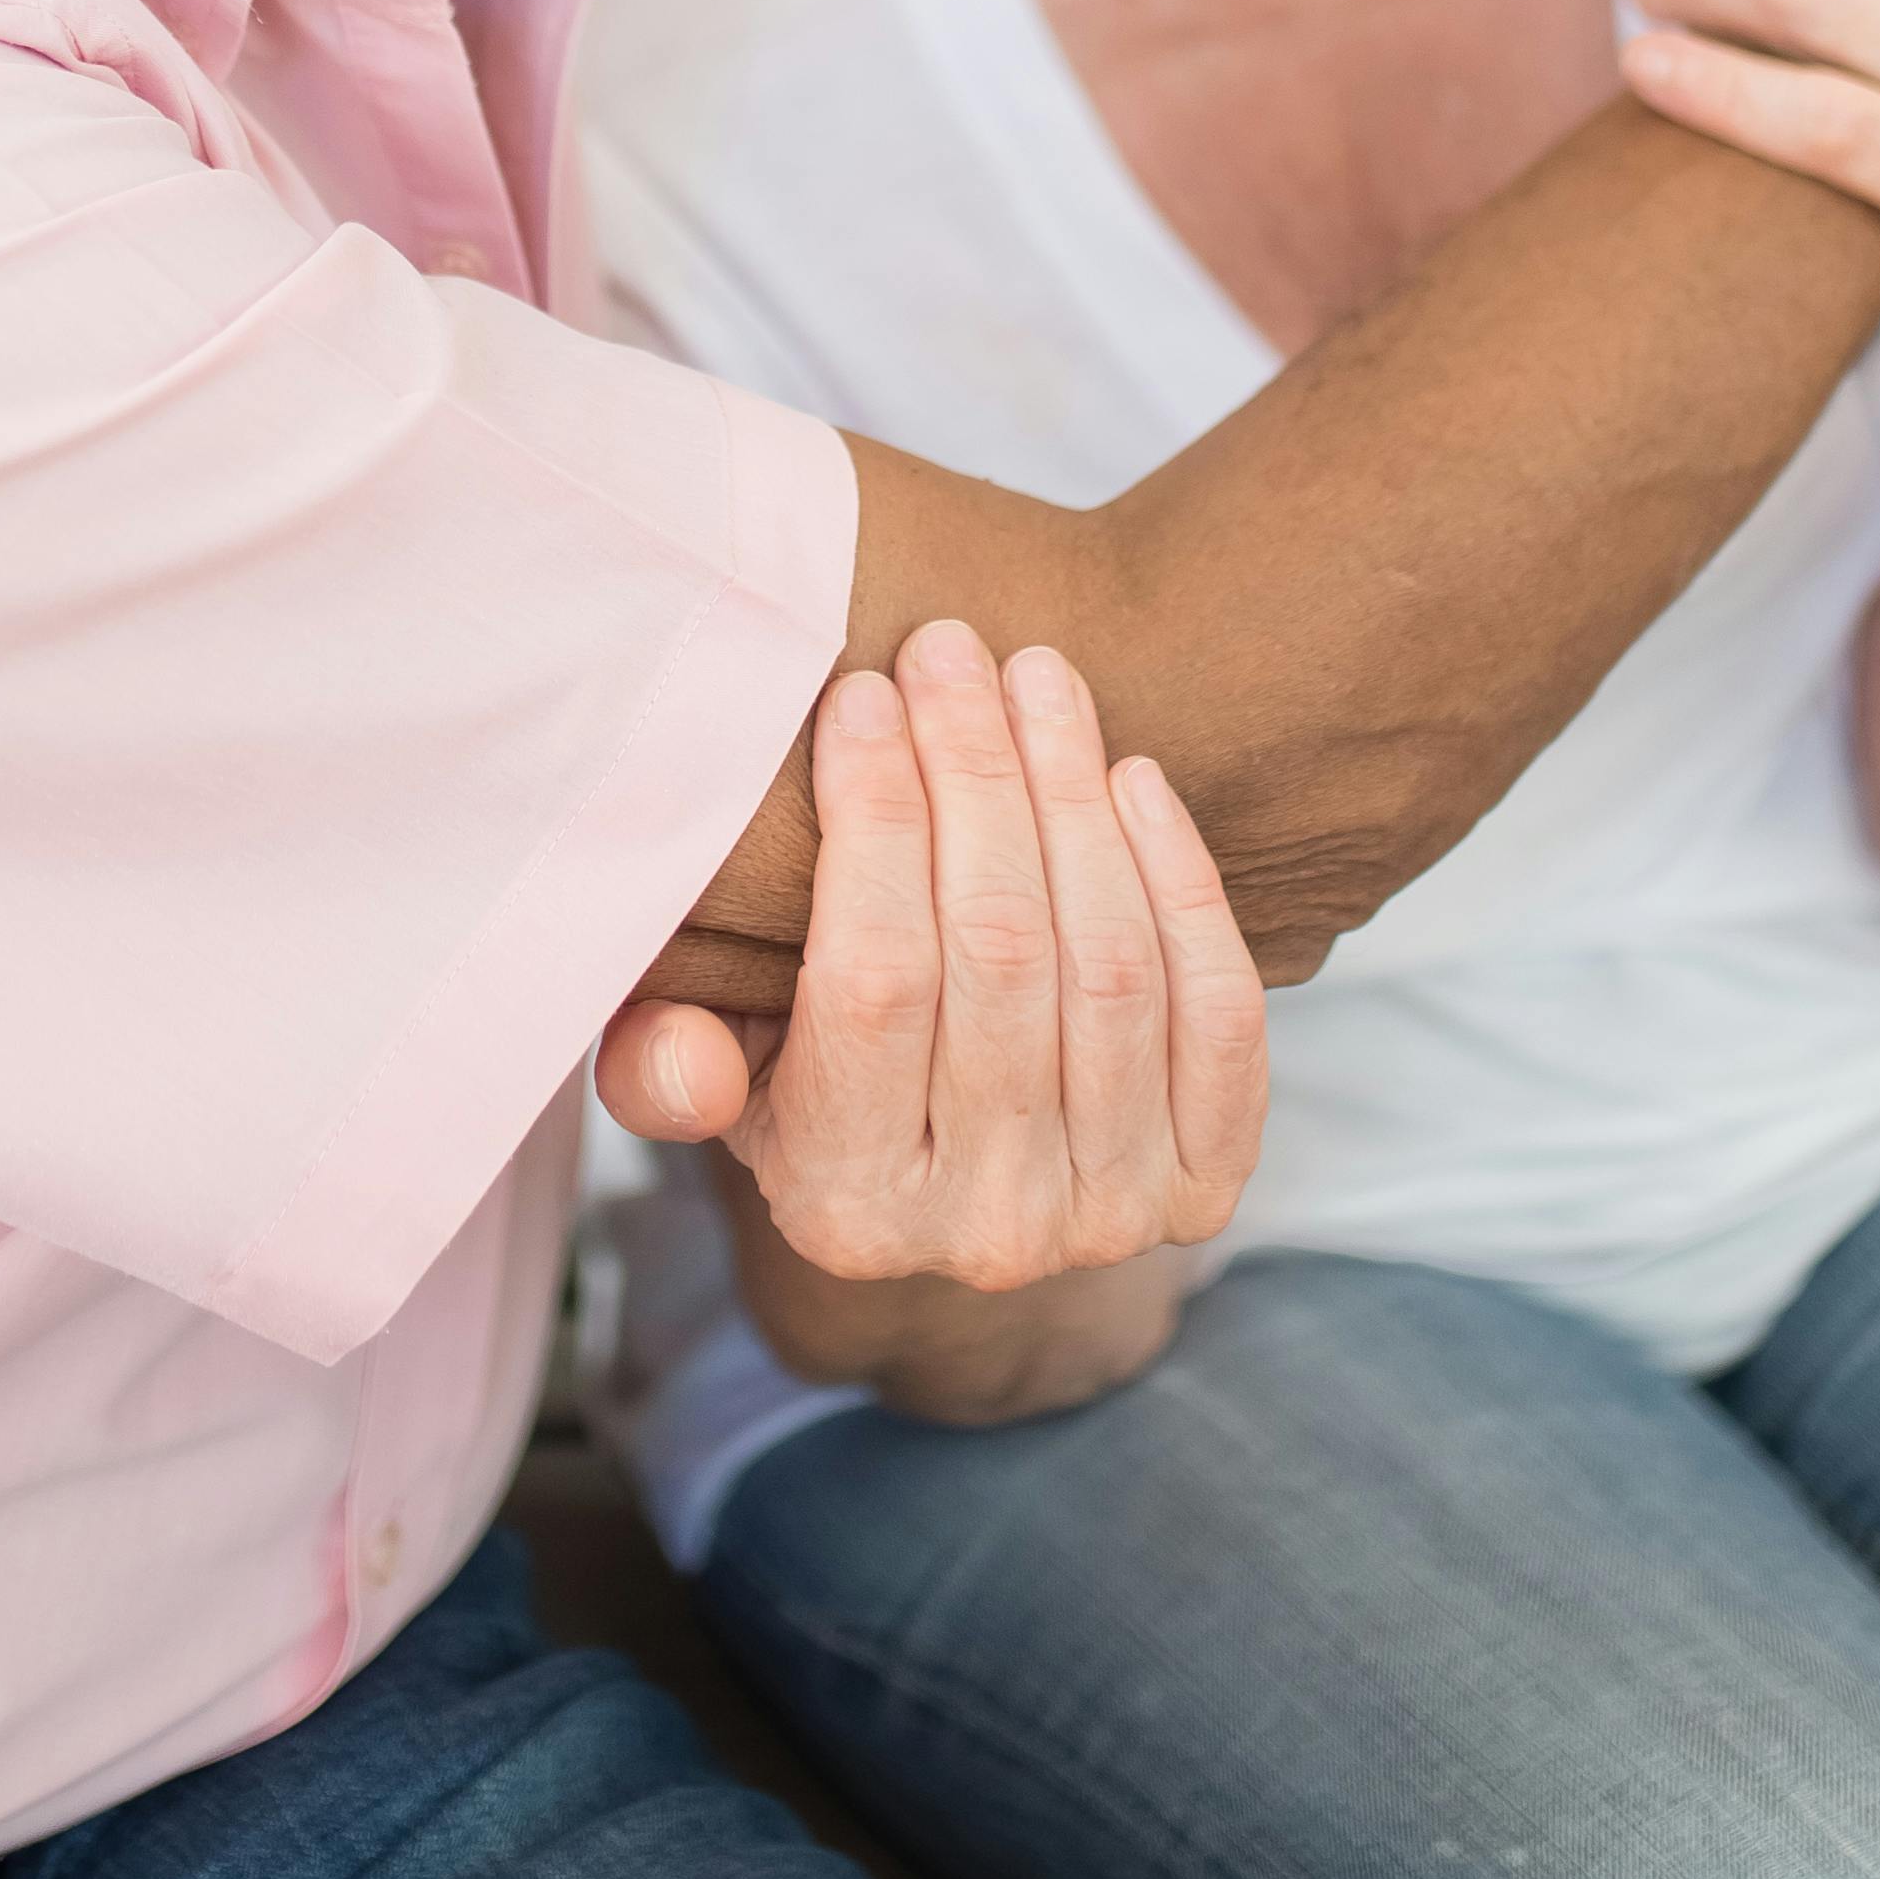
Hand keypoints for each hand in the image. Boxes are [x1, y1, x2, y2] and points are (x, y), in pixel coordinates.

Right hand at [597, 622, 1266, 1290]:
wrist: (967, 1180)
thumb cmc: (821, 1081)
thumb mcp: (719, 1071)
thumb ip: (663, 1061)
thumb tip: (680, 1055)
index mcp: (845, 1206)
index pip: (871, 980)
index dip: (875, 820)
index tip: (863, 693)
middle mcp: (987, 1227)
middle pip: (999, 953)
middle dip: (976, 774)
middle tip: (951, 650)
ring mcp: (1110, 1212)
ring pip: (1110, 964)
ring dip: (1072, 795)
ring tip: (1036, 680)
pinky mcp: (1205, 1182)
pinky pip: (1216, 1008)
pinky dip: (1183, 882)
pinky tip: (1133, 779)